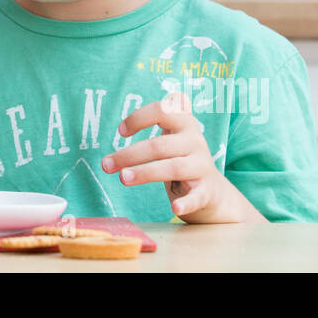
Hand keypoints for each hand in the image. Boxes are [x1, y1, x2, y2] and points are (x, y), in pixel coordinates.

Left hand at [101, 92, 255, 222]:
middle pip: (159, 145)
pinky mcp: (206, 191)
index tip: (120, 132)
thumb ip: (162, 118)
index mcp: (184, 123)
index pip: (163, 110)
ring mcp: (202, 166)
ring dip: (145, 173)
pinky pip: (196, 196)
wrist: (212, 191)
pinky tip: (174, 208)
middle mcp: (195, 141)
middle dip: (129, 154)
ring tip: (122, 178)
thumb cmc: (181, 157)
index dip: (140, 117)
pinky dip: (186, 202)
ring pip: (173, 167)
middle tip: (106, 165)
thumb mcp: (174, 134)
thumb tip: (143, 112)